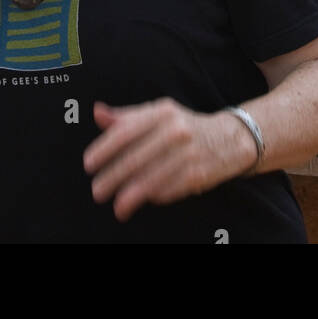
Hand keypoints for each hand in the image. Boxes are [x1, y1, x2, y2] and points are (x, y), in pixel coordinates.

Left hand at [82, 98, 255, 222]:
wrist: (229, 138)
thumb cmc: (184, 125)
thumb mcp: (158, 113)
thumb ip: (126, 116)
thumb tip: (97, 112)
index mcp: (161, 111)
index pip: (126, 131)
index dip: (104, 149)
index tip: (88, 164)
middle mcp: (175, 130)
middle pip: (135, 158)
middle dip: (112, 177)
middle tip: (97, 191)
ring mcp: (188, 153)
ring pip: (151, 178)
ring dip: (130, 195)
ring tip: (116, 206)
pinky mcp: (198, 174)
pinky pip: (168, 190)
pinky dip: (152, 197)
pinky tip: (141, 201)